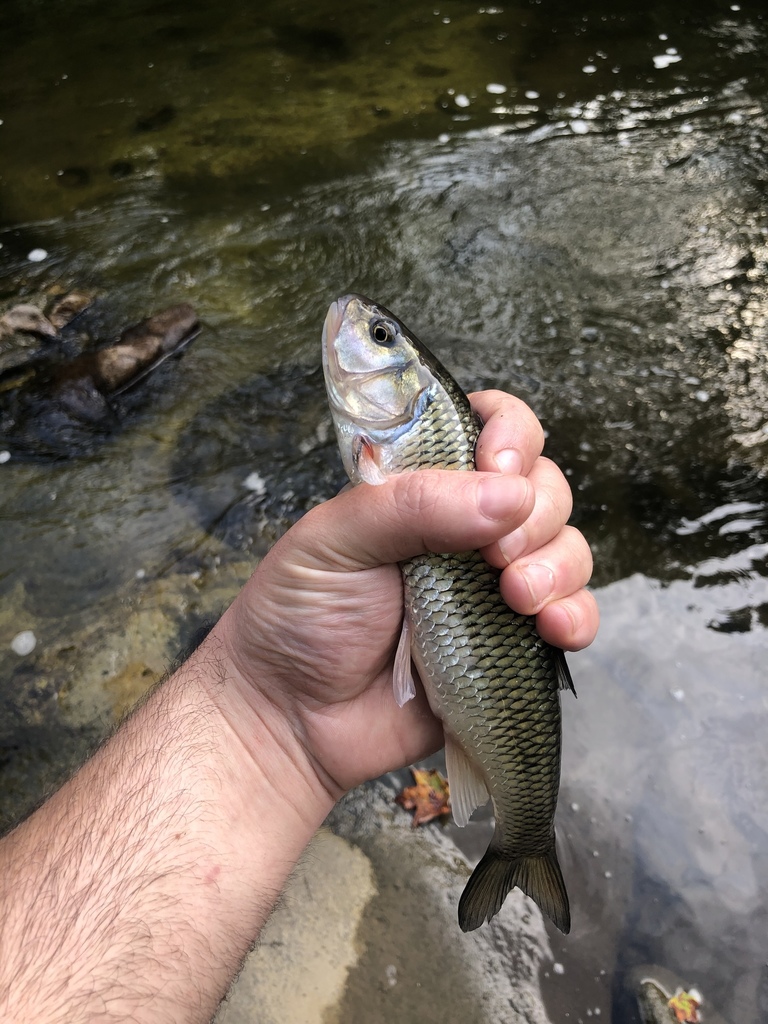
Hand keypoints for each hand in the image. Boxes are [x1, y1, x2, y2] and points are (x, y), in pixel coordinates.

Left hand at [217, 390, 596, 801]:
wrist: (291, 719)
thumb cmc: (297, 617)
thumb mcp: (336, 539)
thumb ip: (414, 504)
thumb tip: (508, 494)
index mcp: (421, 487)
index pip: (490, 427)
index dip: (510, 436)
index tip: (497, 468)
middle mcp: (465, 529)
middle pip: (542, 488)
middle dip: (535, 514)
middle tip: (492, 558)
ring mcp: (491, 587)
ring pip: (567, 548)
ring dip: (559, 566)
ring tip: (517, 598)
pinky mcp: (510, 644)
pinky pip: (571, 616)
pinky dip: (577, 616)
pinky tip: (554, 630)